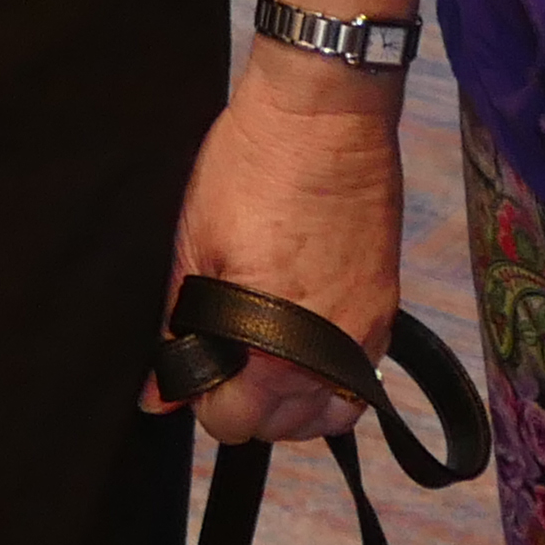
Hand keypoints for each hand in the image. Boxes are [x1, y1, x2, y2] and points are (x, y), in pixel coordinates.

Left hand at [163, 56, 404, 447]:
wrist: (324, 117)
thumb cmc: (251, 169)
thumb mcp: (194, 246)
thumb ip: (176, 329)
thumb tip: (157, 397)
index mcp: (271, 349)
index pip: (231, 422)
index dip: (201, 398)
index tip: (193, 364)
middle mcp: (327, 357)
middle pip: (281, 428)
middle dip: (245, 405)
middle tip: (222, 354)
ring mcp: (365, 336)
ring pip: (329, 416)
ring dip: (293, 403)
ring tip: (263, 359)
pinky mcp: (386, 310)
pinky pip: (361, 381)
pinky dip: (331, 381)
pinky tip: (303, 346)